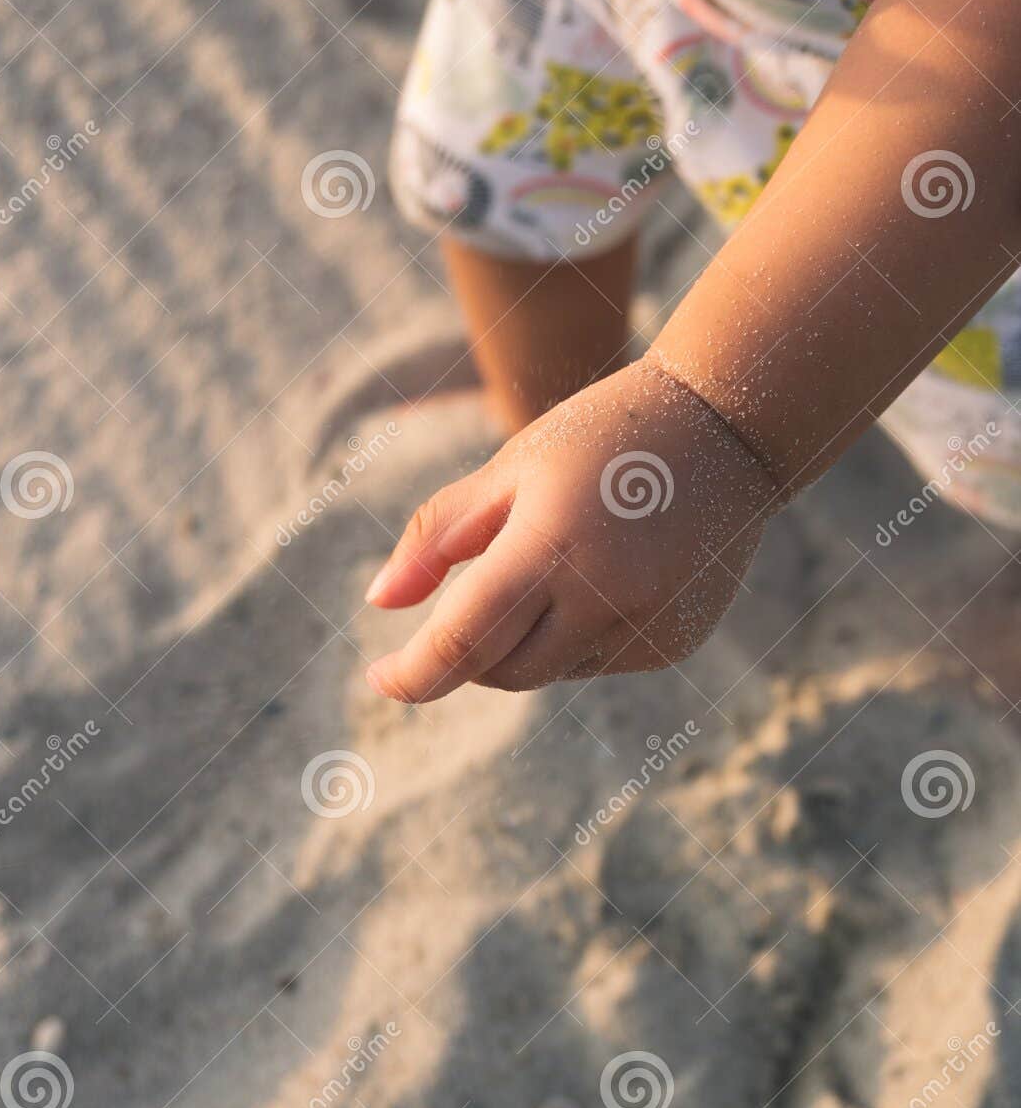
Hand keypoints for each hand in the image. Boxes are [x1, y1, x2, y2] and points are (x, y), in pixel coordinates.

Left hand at [364, 358, 778, 701]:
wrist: (728, 429)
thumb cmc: (601, 437)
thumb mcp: (511, 468)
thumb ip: (437, 536)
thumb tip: (378, 601)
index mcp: (551, 545)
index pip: (462, 641)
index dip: (412, 673)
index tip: (378, 678)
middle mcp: (603, 598)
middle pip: (502, 671)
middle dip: (471, 652)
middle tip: (471, 600)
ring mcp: (645, 627)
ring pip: (550, 670)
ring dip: (527, 639)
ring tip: (559, 559)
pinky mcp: (673, 643)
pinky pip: (598, 662)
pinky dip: (578, 636)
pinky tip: (606, 574)